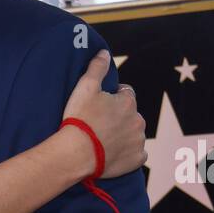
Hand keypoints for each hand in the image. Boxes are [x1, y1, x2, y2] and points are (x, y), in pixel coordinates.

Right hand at [58, 48, 146, 178]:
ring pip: (134, 134)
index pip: (126, 94)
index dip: (113, 98)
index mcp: (128, 102)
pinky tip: (114, 154)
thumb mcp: (85, 87)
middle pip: (131, 115)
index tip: (100, 106)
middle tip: (99, 125)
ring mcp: (138, 141)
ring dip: (124, 135)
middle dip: (119, 118)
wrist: (76, 154)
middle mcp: (138, 120)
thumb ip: (97, 67)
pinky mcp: (136, 159)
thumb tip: (104, 53)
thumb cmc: (79, 120)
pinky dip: (128, 154)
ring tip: (104, 141)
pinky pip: (137, 155)